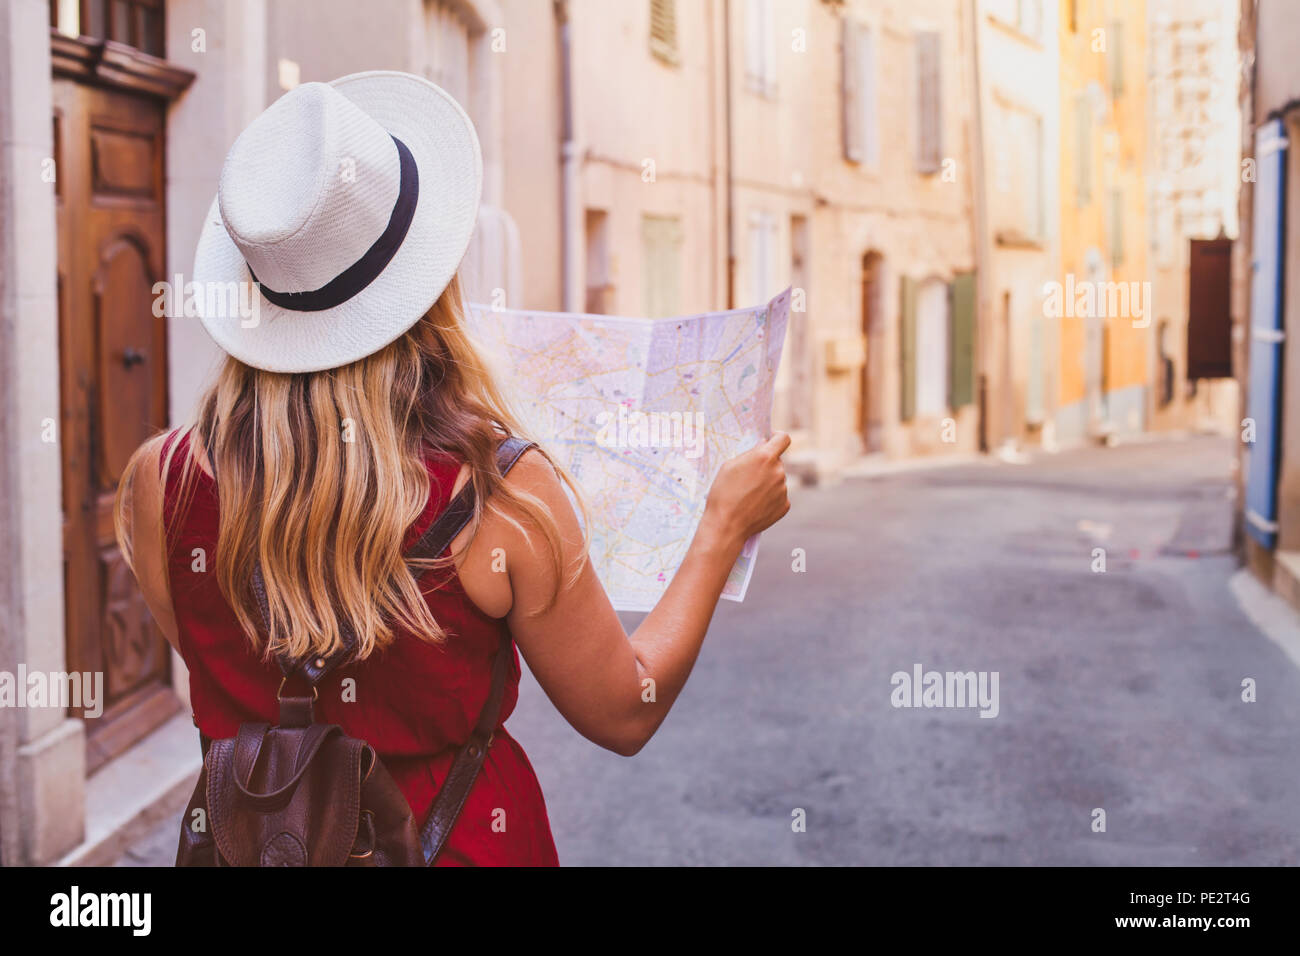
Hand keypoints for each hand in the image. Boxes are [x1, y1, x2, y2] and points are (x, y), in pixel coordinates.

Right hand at [703, 432, 791, 546]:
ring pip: (777, 479)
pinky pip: (779, 496)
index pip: (783, 438)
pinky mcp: (784, 505)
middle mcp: (778, 472)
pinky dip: (769, 498)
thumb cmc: (723, 493)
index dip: (777, 437)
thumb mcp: (729, 466)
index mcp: (765, 457)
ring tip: (748, 495)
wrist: (726, 525)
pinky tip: (754, 505)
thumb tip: (763, 445)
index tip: (770, 440)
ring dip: (767, 483)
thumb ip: (750, 453)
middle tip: (748, 477)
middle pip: (777, 462)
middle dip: (765, 465)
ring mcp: (783, 490)